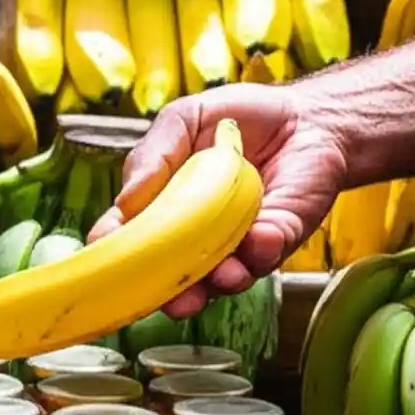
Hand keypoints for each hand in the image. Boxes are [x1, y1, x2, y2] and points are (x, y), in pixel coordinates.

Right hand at [88, 82, 348, 317]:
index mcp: (161, 209)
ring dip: (219, 281)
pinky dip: (260, 251)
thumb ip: (152, 155)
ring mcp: (236, 245)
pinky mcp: (278, 240)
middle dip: (170, 295)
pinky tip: (259, 236)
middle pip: (172, 279)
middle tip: (171, 298)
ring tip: (222, 272)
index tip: (110, 259)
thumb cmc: (237, 118)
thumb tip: (125, 201)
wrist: (305, 116)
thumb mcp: (183, 120)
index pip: (130, 241)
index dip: (116, 254)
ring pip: (220, 280)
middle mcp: (194, 238)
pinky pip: (266, 256)